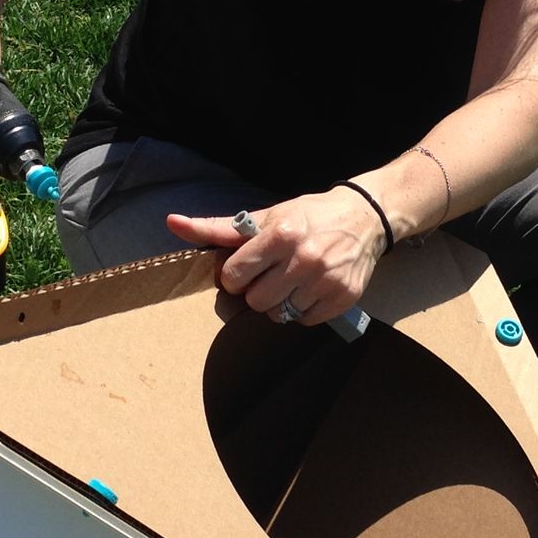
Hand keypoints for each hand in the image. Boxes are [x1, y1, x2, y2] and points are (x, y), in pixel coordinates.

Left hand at [168, 191, 386, 326]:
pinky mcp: (342, 298)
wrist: (365, 217)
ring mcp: (325, 281)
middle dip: (257, 291)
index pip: (234, 276)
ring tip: (292, 281)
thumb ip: (218, 227)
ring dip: (281, 302)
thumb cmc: (308, 216)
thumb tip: (172, 222)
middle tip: (270, 275)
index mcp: (280, 235)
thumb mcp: (266, 216)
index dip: (235, 275)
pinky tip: (310, 289)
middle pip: (255, 301)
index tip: (247, 267)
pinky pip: (305, 321)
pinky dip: (303, 309)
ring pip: (280, 315)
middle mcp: (303, 259)